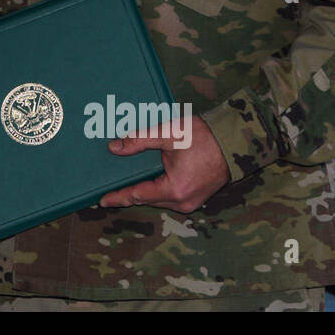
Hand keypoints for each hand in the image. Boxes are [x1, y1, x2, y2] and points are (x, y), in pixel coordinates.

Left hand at [98, 115, 228, 212]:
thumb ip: (139, 140)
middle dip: (130, 194)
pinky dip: (158, 190)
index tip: (102, 200)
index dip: (118, 197)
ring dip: (144, 192)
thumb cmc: (204, 137)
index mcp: (175, 188)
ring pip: (159, 199)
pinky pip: (171, 197)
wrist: (233, 141)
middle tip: (109, 189)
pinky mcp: (196, 197)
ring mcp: (192, 201)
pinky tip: (148, 180)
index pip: (138, 195)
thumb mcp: (168, 133)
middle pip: (148, 199)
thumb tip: (114, 147)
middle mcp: (183, 201)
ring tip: (125, 184)